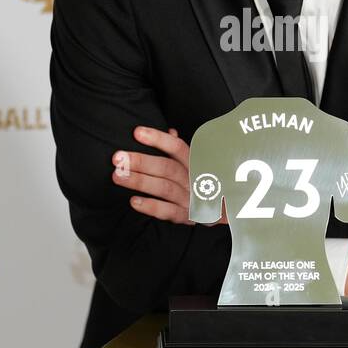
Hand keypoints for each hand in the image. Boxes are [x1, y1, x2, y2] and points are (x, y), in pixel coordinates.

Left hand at [112, 126, 227, 225]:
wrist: (230, 209)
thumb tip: (170, 130)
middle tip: (118, 158)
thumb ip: (182, 149)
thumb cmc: (208, 180)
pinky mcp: (187, 216)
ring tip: (118, 176)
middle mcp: (193, 179)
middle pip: (166, 168)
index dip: (157, 139)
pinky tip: (134, 201)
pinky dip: (151, 207)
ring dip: (140, 182)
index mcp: (195, 162)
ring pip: (164, 188)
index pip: (177, 147)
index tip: (137, 132)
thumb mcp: (201, 162)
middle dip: (141, 162)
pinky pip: (168, 212)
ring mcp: (190, 198)